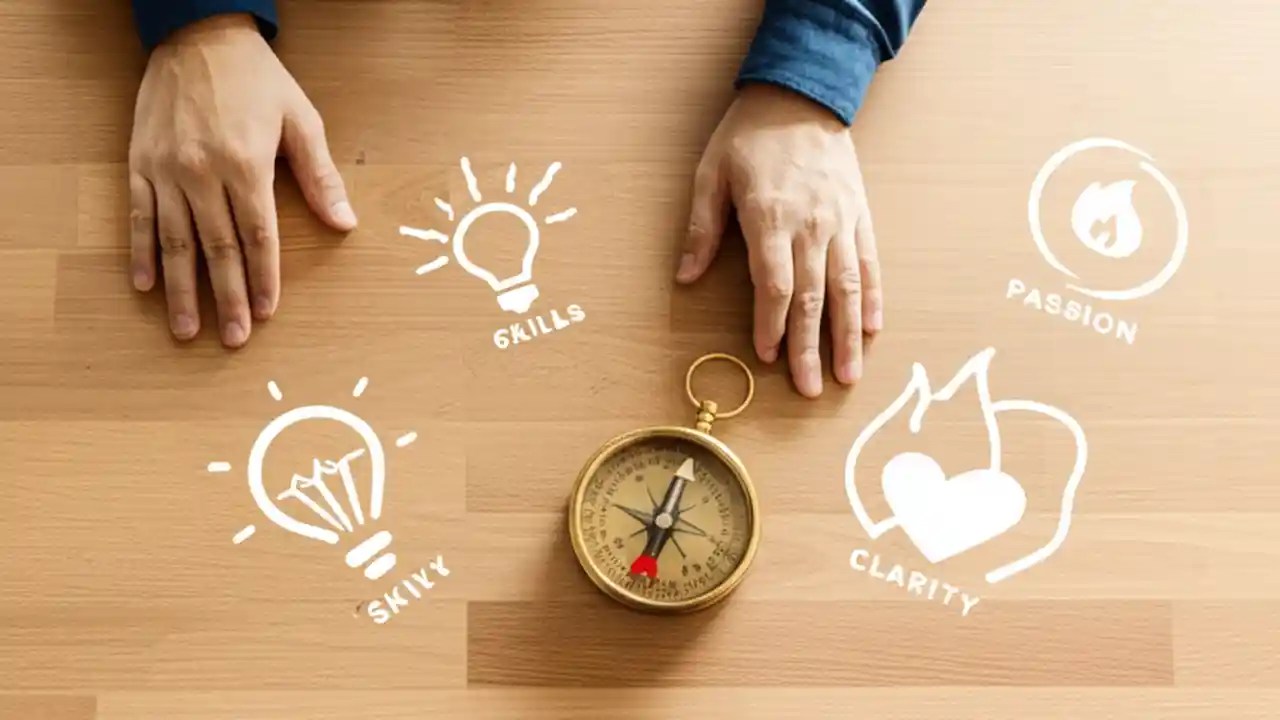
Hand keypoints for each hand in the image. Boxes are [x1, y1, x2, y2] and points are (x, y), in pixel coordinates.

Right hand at [128, 13, 356, 347]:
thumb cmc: (258, 80)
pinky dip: (140, 252)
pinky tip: (144, 285)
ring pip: (174, 241)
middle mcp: (202, 172)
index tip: (267, 313)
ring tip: (187, 328)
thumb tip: (345, 223)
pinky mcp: (140, 161)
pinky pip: (138, 215)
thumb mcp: (302, 121)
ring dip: (182, 289)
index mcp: (247, 165)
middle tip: (233, 338)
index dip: (264, 278)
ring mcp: (167, 169)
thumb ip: (321, 177)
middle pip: (218, 248)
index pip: (259, 236)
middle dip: (227, 298)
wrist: (199, 35)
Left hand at [677, 84, 882, 397]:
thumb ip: (701, 229)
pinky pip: (868, 263)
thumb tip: (684, 277)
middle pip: (812, 296)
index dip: (771, 323)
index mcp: (770, 217)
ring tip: (849, 374)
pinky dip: (870, 297)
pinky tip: (871, 328)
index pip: (774, 284)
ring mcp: (840, 222)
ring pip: (846, 287)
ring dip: (847, 335)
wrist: (801, 95)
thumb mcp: (711, 175)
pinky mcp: (859, 216)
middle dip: (811, 346)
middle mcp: (811, 225)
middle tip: (813, 389)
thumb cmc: (748, 137)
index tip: (767, 357)